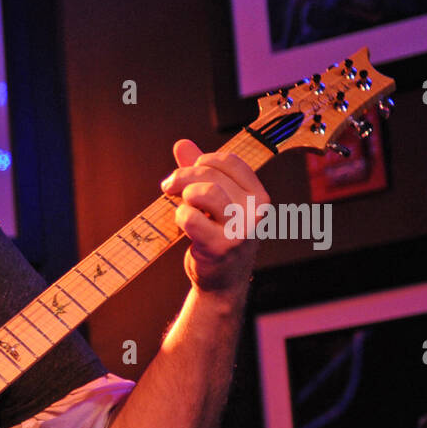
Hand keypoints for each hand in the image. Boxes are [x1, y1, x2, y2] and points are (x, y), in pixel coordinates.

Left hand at [160, 139, 265, 297]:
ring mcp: (240, 230)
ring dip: (183, 194)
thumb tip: (182, 144)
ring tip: (179, 204)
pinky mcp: (220, 247)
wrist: (223, 283)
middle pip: (211, 174)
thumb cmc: (220, 239)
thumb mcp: (216, 204)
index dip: (203, 160)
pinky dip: (180, 216)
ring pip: (203, 192)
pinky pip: (191, 218)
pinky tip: (182, 224)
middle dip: (182, 176)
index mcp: (258, 196)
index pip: (230, 162)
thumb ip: (200, 173)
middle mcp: (255, 212)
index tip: (188, 170)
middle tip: (168, 186)